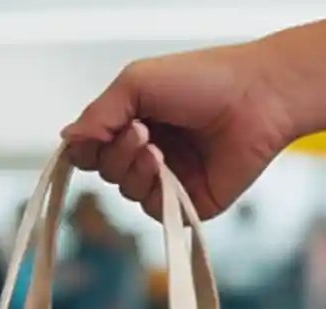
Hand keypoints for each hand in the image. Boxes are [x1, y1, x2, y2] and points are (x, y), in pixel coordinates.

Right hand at [62, 41, 294, 220]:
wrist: (259, 98)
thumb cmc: (204, 80)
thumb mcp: (137, 82)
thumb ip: (99, 114)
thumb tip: (66, 141)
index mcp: (133, 120)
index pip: (91, 147)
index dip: (86, 147)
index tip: (95, 135)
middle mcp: (148, 150)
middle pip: (104, 170)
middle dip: (114, 154)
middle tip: (140, 131)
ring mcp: (169, 178)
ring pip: (126, 191)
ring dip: (133, 170)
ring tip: (157, 148)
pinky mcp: (189, 202)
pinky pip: (154, 211)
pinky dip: (153, 191)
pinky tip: (165, 168)